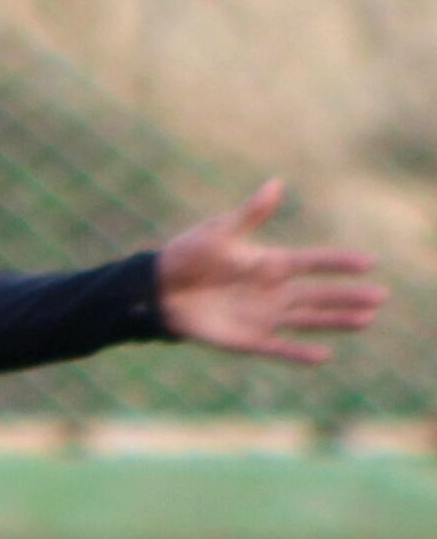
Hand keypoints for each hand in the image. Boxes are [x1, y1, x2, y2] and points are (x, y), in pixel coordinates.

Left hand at [156, 180, 385, 365]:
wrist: (157, 290)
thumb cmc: (188, 256)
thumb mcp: (220, 233)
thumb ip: (251, 215)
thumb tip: (275, 183)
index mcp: (270, 264)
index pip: (313, 263)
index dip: (339, 263)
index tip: (369, 262)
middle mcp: (273, 292)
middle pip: (319, 295)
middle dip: (349, 296)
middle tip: (381, 297)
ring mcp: (262, 316)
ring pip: (308, 320)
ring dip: (336, 321)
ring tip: (366, 320)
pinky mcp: (247, 339)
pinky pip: (278, 347)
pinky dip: (298, 353)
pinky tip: (324, 355)